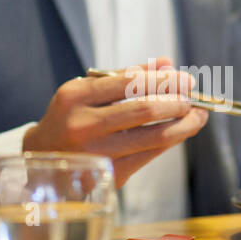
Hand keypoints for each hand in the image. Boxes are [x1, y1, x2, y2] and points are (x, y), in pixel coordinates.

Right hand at [22, 57, 209, 186]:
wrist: (43, 157)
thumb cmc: (71, 116)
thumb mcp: (87, 89)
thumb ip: (126, 75)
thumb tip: (168, 64)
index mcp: (74, 96)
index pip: (128, 82)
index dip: (162, 80)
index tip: (185, 79)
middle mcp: (83, 125)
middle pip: (143, 110)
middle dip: (176, 101)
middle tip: (192, 97)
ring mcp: (96, 153)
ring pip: (153, 137)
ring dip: (182, 125)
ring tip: (197, 116)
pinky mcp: (109, 175)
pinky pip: (149, 156)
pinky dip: (169, 142)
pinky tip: (179, 132)